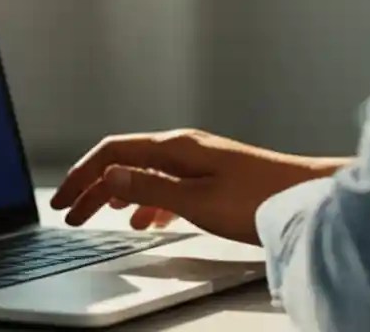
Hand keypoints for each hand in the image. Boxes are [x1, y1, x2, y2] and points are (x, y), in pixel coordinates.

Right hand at [49, 129, 347, 244]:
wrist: (307, 196)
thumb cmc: (259, 199)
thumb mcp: (197, 200)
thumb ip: (150, 189)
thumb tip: (110, 176)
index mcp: (175, 147)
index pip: (112, 151)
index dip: (82, 174)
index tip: (62, 199)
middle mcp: (183, 148)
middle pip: (123, 162)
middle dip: (91, 187)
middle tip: (69, 214)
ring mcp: (198, 161)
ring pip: (142, 175)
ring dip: (114, 195)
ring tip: (96, 219)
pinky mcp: (211, 178)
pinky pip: (164, 186)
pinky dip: (143, 202)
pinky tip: (143, 221)